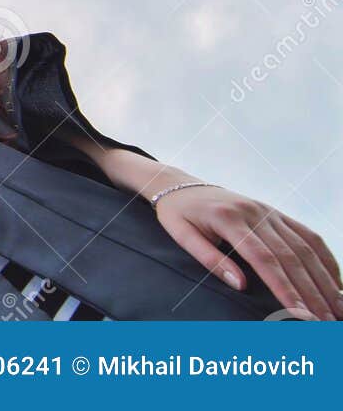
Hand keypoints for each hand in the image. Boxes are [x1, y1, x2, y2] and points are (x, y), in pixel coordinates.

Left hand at [154, 184, 342, 319]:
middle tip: (326, 321)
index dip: (284, 287)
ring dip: (324, 280)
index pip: (264, 259)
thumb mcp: (181, 235)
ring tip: (337, 308)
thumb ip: (210, 259)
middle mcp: (255, 213)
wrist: (179, 184)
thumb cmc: (177, 213)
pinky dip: (325, 258)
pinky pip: (307, 235)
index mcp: (229, 219)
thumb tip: (241, 285)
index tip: (299, 313)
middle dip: (311, 292)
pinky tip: (335, 282)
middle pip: (291, 256)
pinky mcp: (276, 212)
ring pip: (305, 247)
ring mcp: (268, 211)